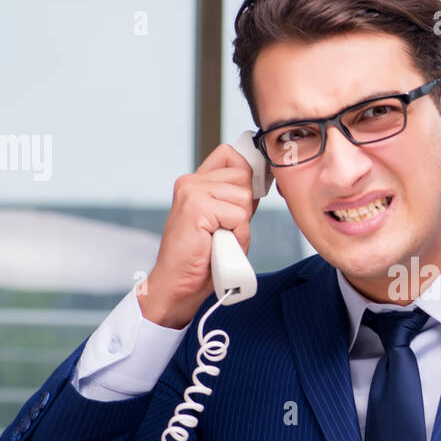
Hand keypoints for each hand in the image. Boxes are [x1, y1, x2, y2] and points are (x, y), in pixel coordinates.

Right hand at [140, 141, 260, 328]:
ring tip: (221, 239)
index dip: (246, 175)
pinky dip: (237, 236)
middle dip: (245, 207)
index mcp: (195, 182)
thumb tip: (263, 179)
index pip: (230, 155)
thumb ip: (237, 198)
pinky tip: (219, 245)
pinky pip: (239, 216)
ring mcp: (191, 192)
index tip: (242, 202)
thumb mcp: (224, 221)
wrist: (178, 285)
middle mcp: (190, 182)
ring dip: (241, 225)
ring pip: (244, 197)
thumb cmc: (202, 258)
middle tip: (226, 229)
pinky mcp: (196, 207)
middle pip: (244, 176)